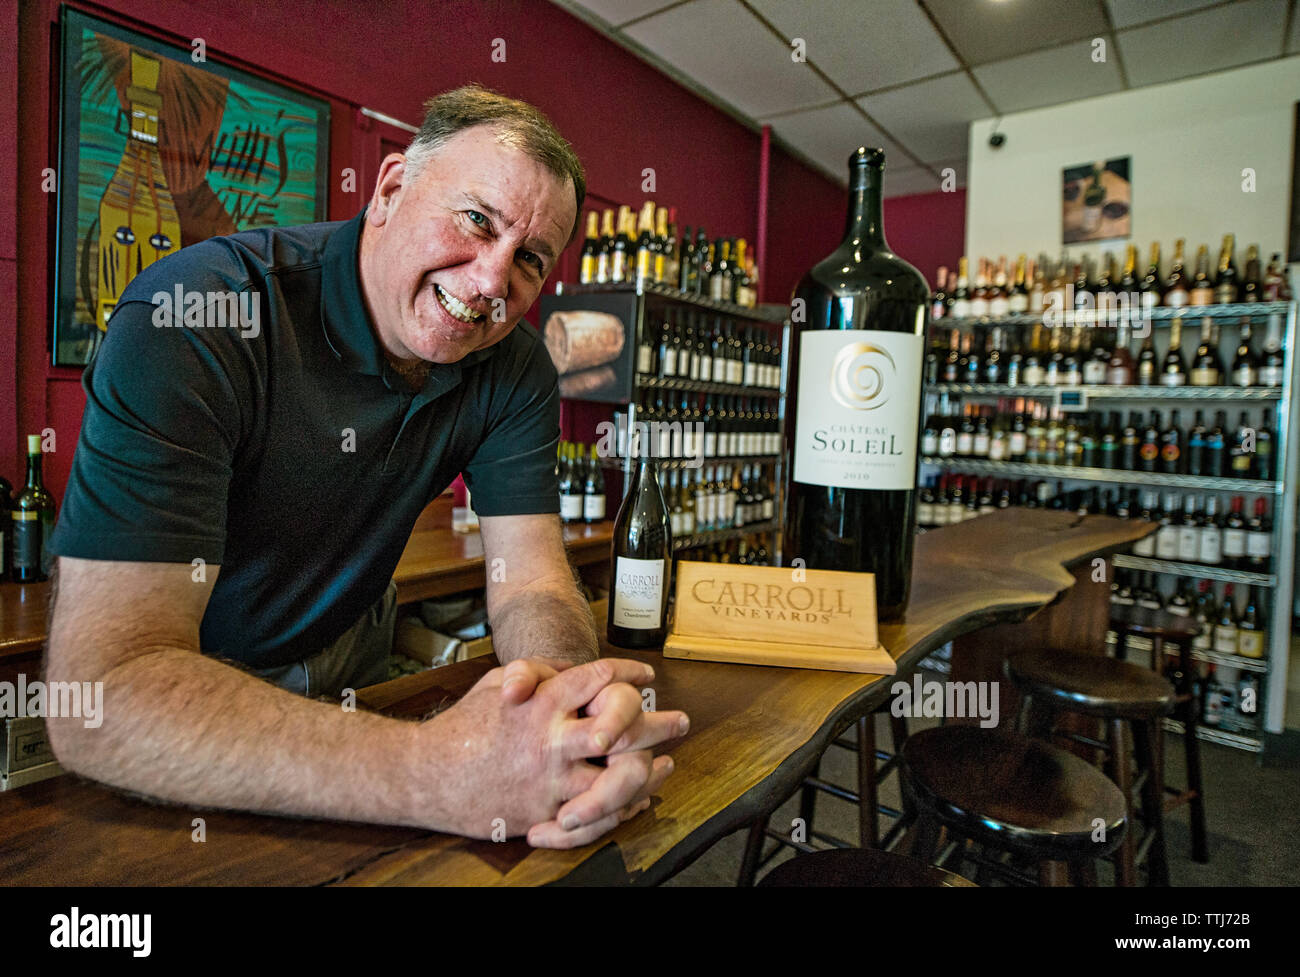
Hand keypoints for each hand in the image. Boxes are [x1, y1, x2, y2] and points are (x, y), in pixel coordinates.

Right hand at [422, 658, 686, 846]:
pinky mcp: (544, 814)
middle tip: (679, 721)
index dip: (629, 675)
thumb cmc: (465, 727)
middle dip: (658, 724)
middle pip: (623, 730)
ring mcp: (550, 781)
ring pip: (618, 780)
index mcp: (542, 703)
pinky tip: (637, 799)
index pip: (600, 680)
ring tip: (665, 763)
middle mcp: (551, 741)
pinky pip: (596, 817)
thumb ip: (538, 672)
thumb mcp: (498, 682)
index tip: (646, 677)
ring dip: (649, 771)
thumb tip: (572, 667)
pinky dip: (623, 809)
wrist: (426, 777)